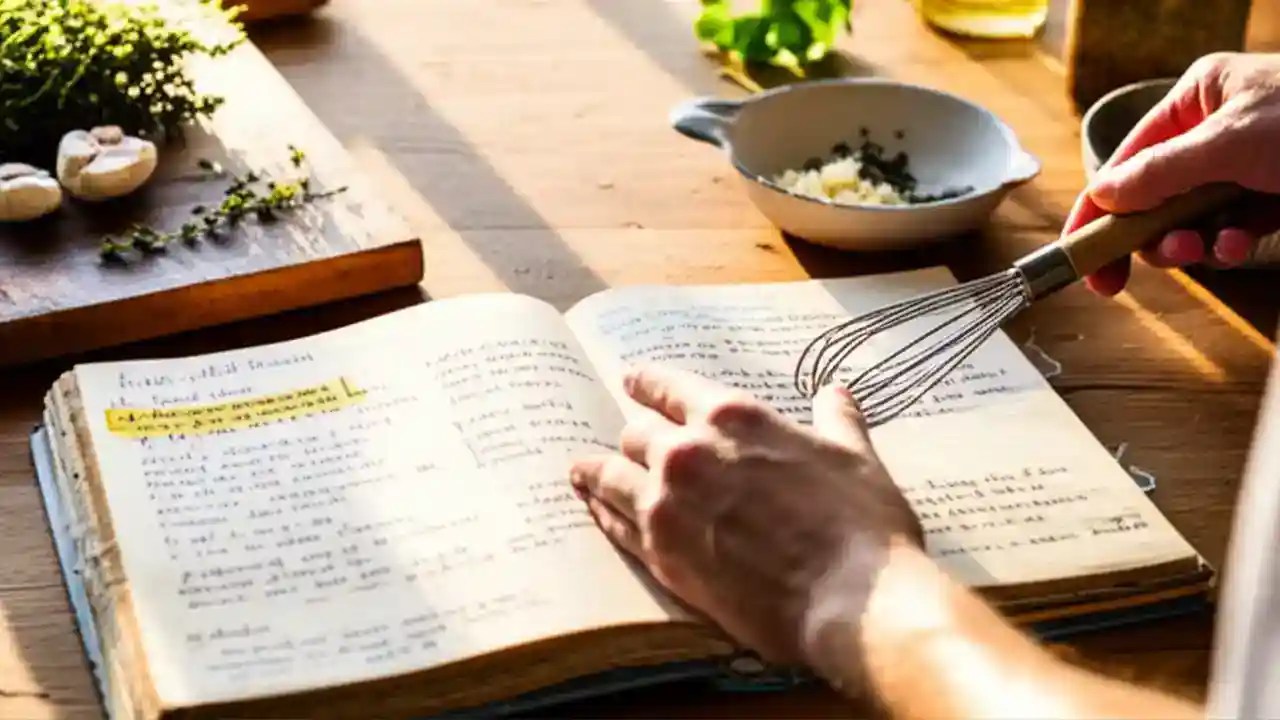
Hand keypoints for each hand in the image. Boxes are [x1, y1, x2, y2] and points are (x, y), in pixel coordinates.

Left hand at [568, 365, 922, 678]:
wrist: (851, 600)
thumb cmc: (861, 524)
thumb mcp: (854, 457)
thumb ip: (837, 420)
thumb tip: (834, 392)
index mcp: (733, 416)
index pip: (671, 387)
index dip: (647, 383)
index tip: (631, 381)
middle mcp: (688, 453)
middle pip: (638, 434)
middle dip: (636, 436)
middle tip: (630, 442)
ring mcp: (668, 506)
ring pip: (611, 477)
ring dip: (596, 472)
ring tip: (580, 471)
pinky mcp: (661, 557)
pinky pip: (616, 526)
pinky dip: (604, 515)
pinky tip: (597, 511)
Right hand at [1065, 52, 1279, 295]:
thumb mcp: (1229, 143)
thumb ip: (1160, 173)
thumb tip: (1103, 196)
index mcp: (1199, 100)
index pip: (1127, 161)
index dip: (1096, 211)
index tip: (1080, 258)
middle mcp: (1216, 132)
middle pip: (1154, 198)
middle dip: (1152, 235)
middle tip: (1154, 265)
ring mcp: (1247, 167)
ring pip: (1191, 221)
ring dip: (1192, 244)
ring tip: (1206, 252)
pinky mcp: (1275, 199)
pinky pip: (1232, 230)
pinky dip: (1231, 244)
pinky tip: (1241, 246)